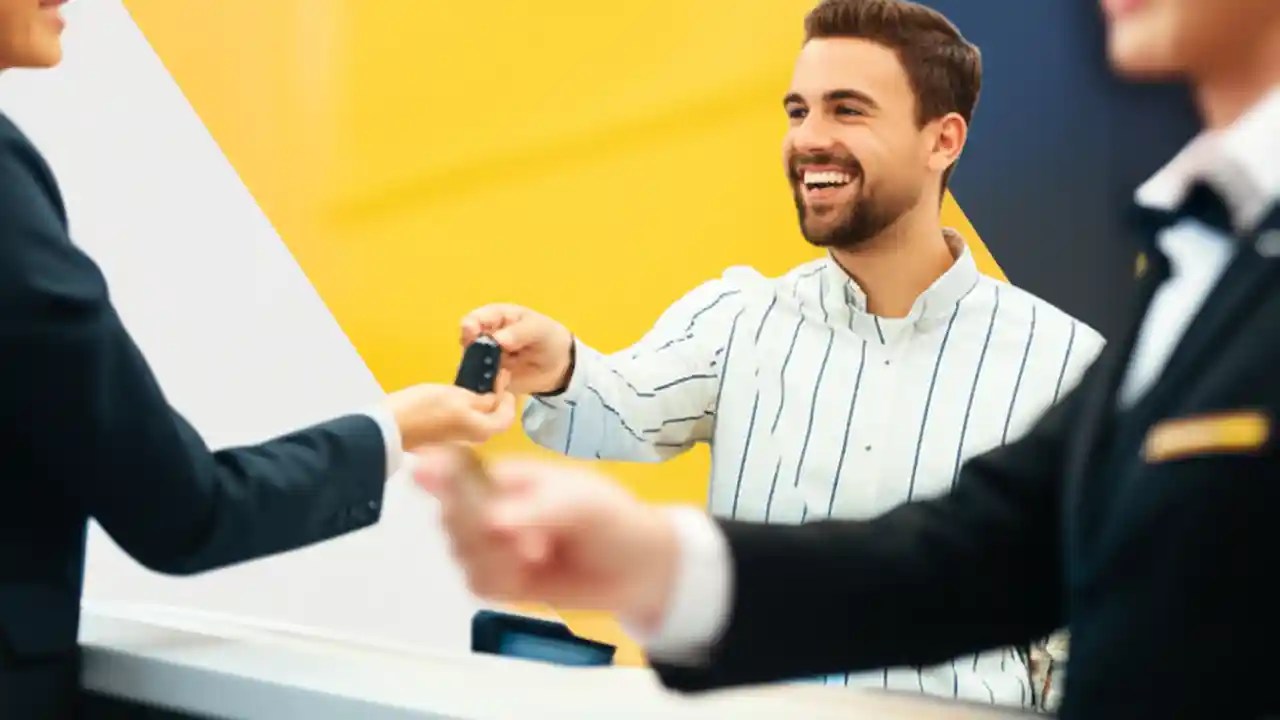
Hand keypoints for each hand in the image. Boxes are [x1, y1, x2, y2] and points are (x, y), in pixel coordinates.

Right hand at [384, 380, 515, 448]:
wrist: (390, 425)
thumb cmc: (425, 409)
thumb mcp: (457, 397)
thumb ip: (481, 399)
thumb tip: (494, 400)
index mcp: (483, 429)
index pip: (508, 415)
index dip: (508, 395)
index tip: (502, 374)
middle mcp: (474, 436)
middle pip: (495, 417)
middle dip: (496, 396)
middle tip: (493, 374)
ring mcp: (458, 434)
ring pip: (479, 416)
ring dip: (482, 398)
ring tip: (478, 377)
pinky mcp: (444, 430)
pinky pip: (465, 416)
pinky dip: (468, 402)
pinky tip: (461, 388)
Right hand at [414, 447, 677, 623]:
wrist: (636, 569)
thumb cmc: (609, 518)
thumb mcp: (578, 503)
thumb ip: (532, 511)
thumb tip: (489, 523)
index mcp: (505, 475)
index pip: (457, 469)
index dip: (437, 473)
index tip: (423, 475)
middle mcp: (490, 506)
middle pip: (450, 516)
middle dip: (482, 532)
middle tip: (530, 539)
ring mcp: (491, 544)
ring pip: (460, 553)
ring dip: (498, 559)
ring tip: (540, 554)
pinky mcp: (498, 578)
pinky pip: (476, 582)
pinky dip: (502, 582)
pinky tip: (530, 575)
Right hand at [460, 304, 573, 394]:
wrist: (559, 365)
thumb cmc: (546, 337)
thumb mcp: (538, 329)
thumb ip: (519, 332)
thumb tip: (498, 340)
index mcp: (493, 317)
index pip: (473, 319)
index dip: (470, 326)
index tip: (473, 334)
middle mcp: (483, 337)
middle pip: (466, 344)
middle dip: (471, 351)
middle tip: (482, 359)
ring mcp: (483, 359)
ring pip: (469, 365)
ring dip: (477, 370)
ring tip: (495, 373)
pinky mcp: (488, 378)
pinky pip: (479, 382)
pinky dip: (483, 384)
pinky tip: (496, 385)